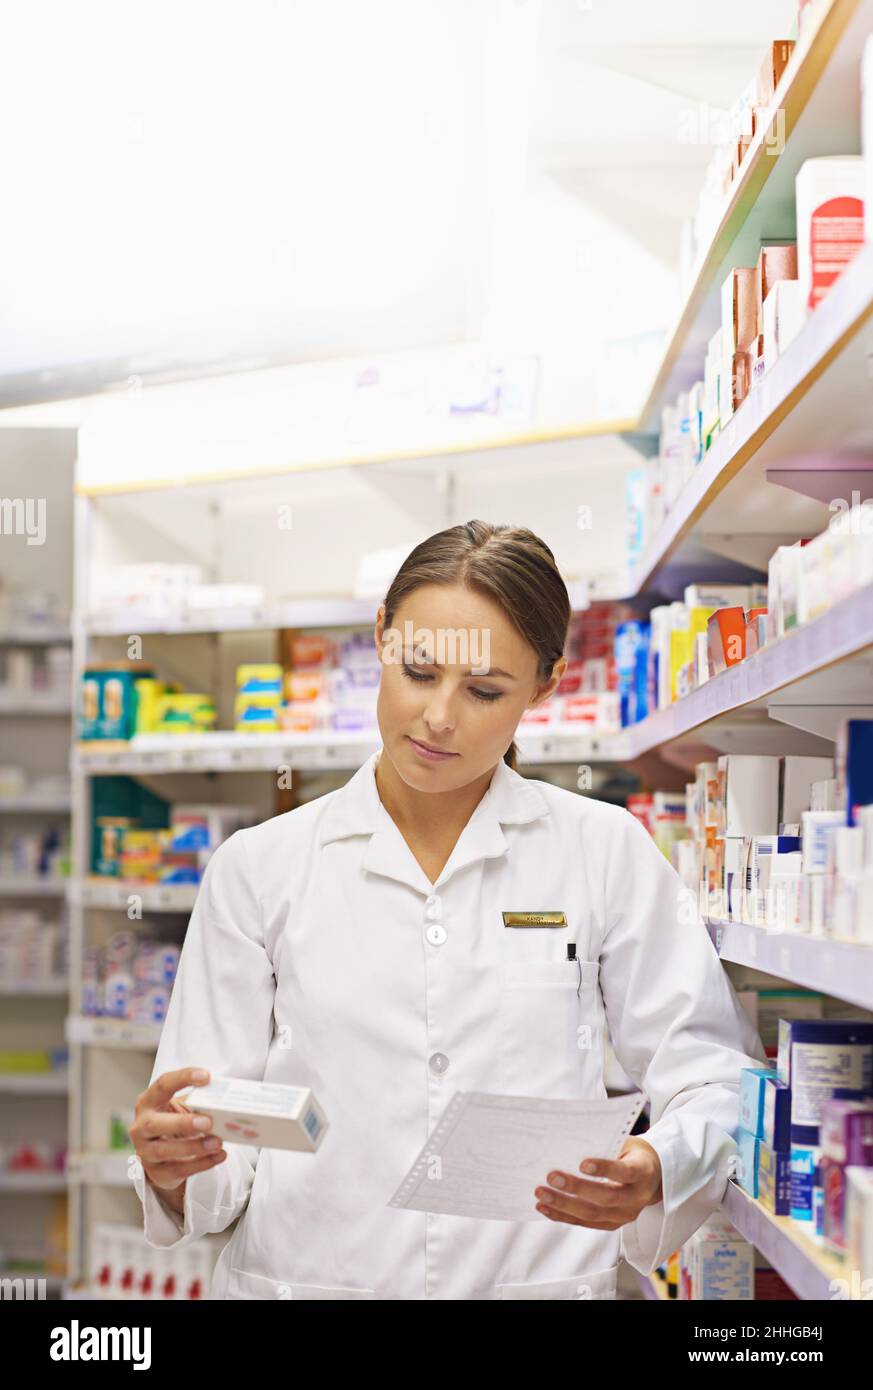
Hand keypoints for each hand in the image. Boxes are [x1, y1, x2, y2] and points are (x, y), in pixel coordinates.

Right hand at [130, 1066, 226, 1192]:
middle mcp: (141, 1126)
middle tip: (208, 1122)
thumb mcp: (180, 1108)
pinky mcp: (157, 1172)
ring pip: (165, 1150)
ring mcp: (145, 1151)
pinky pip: (178, 1169)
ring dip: (195, 1146)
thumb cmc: (172, 1122)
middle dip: (182, 1123)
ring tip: (218, 1142)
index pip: (162, 1085)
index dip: (183, 1078)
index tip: (206, 1077)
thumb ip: (196, 1102)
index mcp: (148, 1102)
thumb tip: (225, 1099)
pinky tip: (218, 1156)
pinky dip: (201, 1163)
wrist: (160, 1156)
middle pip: (155, 1124)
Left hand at [533, 1135, 662, 1229]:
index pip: (624, 1172)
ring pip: (592, 1215)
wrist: (653, 1178)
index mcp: (642, 1172)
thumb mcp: (626, 1142)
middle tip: (551, 1177)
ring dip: (563, 1205)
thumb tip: (570, 1141)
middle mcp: (636, 1198)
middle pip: (606, 1197)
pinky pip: (585, 1223)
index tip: (582, 1163)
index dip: (604, 1169)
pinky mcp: (612, 1224)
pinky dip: (563, 1216)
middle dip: (576, 1188)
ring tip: (541, 1193)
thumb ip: (605, 1144)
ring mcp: (624, 1215)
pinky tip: (544, 1207)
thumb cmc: (633, 1153)